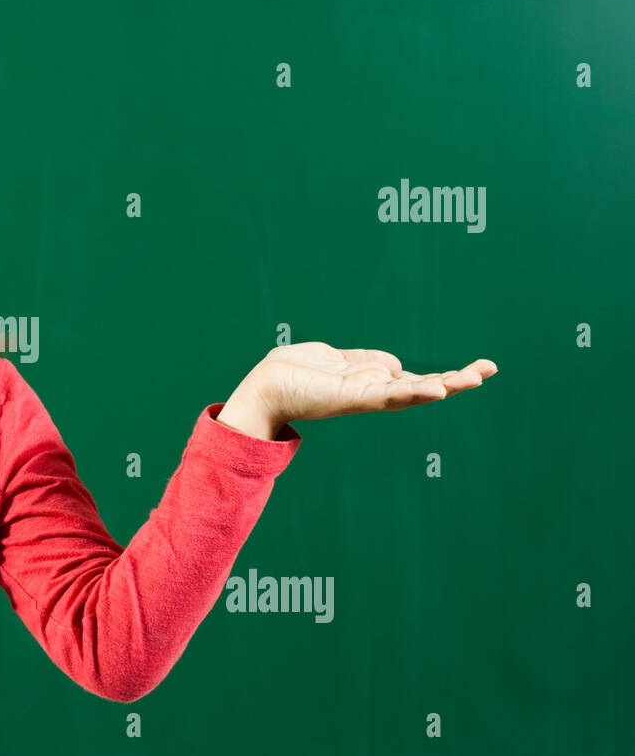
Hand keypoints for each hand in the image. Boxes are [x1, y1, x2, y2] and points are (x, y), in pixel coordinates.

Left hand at [238, 342, 497, 425]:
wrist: (264, 386)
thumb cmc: (293, 371)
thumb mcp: (337, 358)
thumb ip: (364, 361)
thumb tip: (392, 365)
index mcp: (371, 381)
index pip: (416, 378)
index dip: (446, 375)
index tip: (479, 368)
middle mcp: (373, 391)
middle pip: (423, 386)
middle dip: (457, 379)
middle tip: (490, 370)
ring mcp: (365, 395)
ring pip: (412, 392)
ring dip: (444, 385)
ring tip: (475, 378)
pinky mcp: (353, 398)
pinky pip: (388, 395)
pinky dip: (412, 391)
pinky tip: (436, 389)